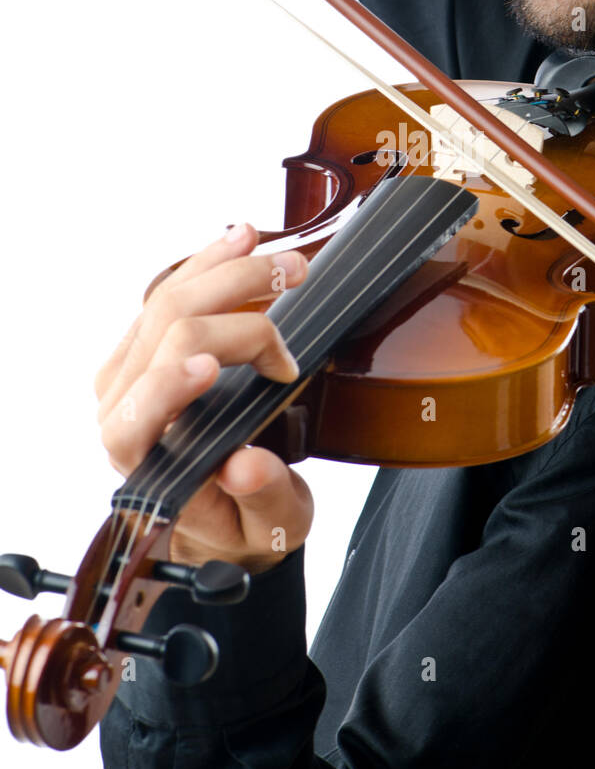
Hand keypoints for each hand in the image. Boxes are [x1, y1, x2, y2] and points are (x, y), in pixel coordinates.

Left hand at [95, 222, 313, 572]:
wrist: (228, 507)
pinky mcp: (148, 344)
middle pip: (166, 331)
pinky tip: (242, 241)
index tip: (212, 369)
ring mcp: (132, 369)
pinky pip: (171, 290)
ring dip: (230, 269)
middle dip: (236, 300)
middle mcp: (124, 409)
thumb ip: (261, 498)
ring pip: (168, 298)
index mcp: (142, 462)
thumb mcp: (267, 527)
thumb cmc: (242, 522)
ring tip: (286, 262)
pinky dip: (211, 263)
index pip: (134, 416)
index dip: (167, 386)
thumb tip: (247, 468)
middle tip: (297, 286)